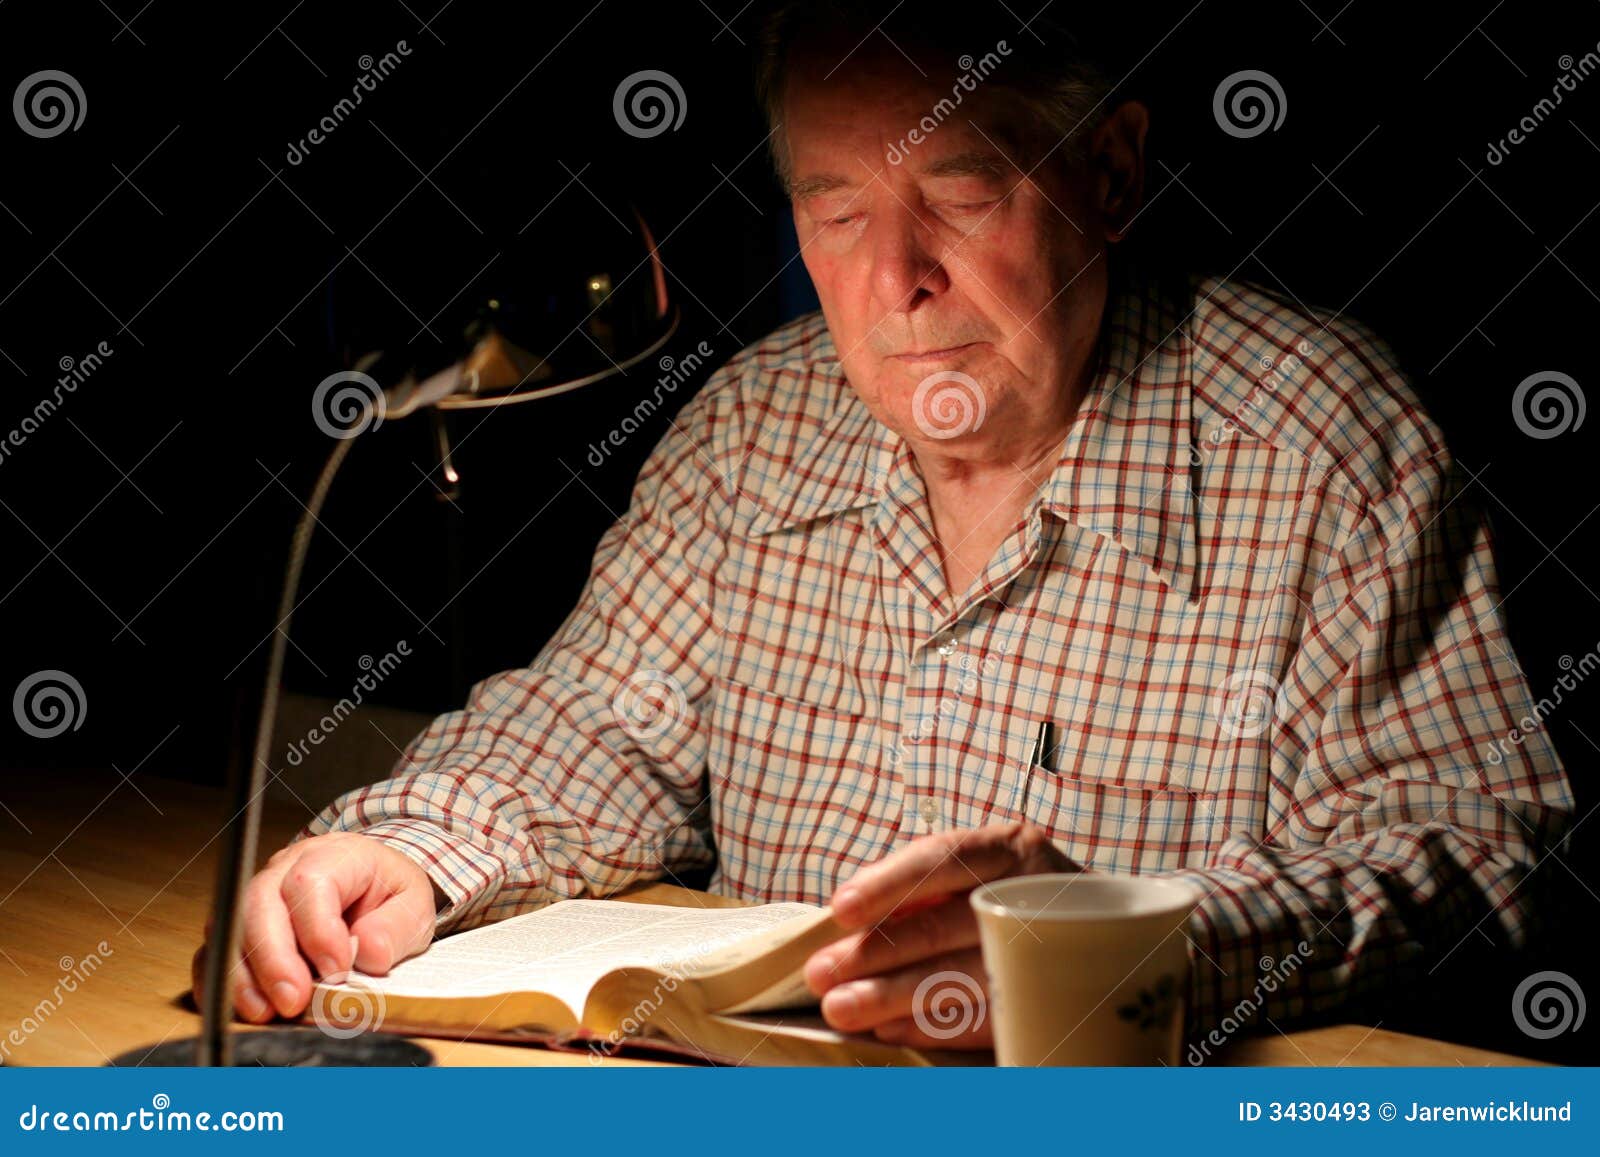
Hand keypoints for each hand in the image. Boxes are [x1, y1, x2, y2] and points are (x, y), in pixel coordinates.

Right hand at [190, 831, 439, 1023]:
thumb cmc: (389, 894)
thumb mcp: (414, 905)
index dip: (318, 929)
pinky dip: (223, 981)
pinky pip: (215, 950)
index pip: (311, 882)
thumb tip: (369, 951)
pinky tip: (243, 1007)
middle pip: (260, 901)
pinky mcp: (240, 925)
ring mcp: (258, 894)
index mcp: (335, 854)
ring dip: (243, 974)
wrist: (373, 887)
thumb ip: (396, 927)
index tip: (336, 969)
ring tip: (266, 1012)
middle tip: (292, 1000)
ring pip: (230, 925)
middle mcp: (287, 867)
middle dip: (273, 957)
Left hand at [804, 822, 1078, 1048]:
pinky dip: (935, 1023)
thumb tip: (843, 920)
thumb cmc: (1012, 897)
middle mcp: (1034, 888)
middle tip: (822, 975)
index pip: (942, 858)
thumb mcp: (977, 873)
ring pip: (962, 975)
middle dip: (877, 952)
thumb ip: (919, 888)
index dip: (888, 883)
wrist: (1104, 932)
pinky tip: (890, 1028)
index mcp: (1009, 847)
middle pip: (946, 923)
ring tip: (843, 1009)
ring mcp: (1052, 946)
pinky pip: (989, 1016)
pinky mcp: (1056, 997)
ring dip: (895, 995)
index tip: (839, 908)